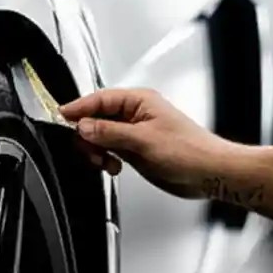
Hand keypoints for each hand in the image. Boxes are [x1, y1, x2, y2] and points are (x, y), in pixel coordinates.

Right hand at [60, 88, 246, 199]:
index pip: (100, 99)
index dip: (79, 108)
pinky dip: (107, 159)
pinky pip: (111, 150)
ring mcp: (136, 132)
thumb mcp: (143, 140)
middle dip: (88, 135)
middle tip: (90, 150)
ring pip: (101, 136)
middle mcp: (136, 114)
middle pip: (97, 118)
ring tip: (106, 162)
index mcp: (139, 101)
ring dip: (98, 150)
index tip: (62, 117)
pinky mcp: (137, 150)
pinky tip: (114, 167)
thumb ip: (109, 132)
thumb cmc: (190, 151)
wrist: (210, 173)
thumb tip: (84, 126)